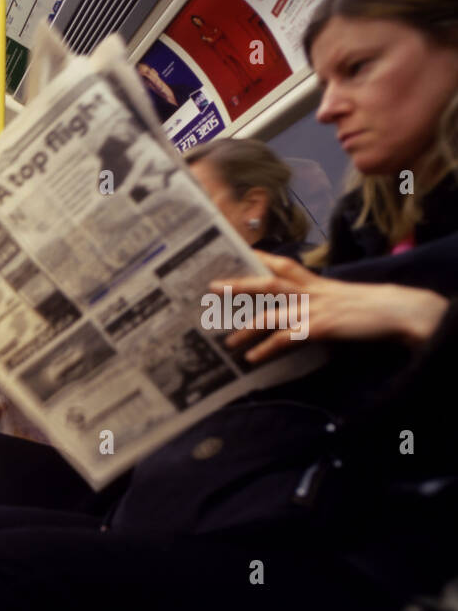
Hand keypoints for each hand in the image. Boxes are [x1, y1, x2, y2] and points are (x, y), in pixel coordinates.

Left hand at [213, 253, 449, 363]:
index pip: (282, 264)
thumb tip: (290, 312)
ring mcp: (314, 308)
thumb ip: (313, 300)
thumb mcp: (336, 297)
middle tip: (212, 288)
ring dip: (246, 328)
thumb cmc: (367, 308)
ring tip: (227, 342)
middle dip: (239, 284)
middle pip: (268, 282)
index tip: (237, 253)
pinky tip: (252, 358)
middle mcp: (310, 291)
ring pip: (271, 313)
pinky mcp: (321, 327)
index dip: (259, 257)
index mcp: (314, 282)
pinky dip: (267, 348)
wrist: (397, 311)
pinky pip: (287, 337)